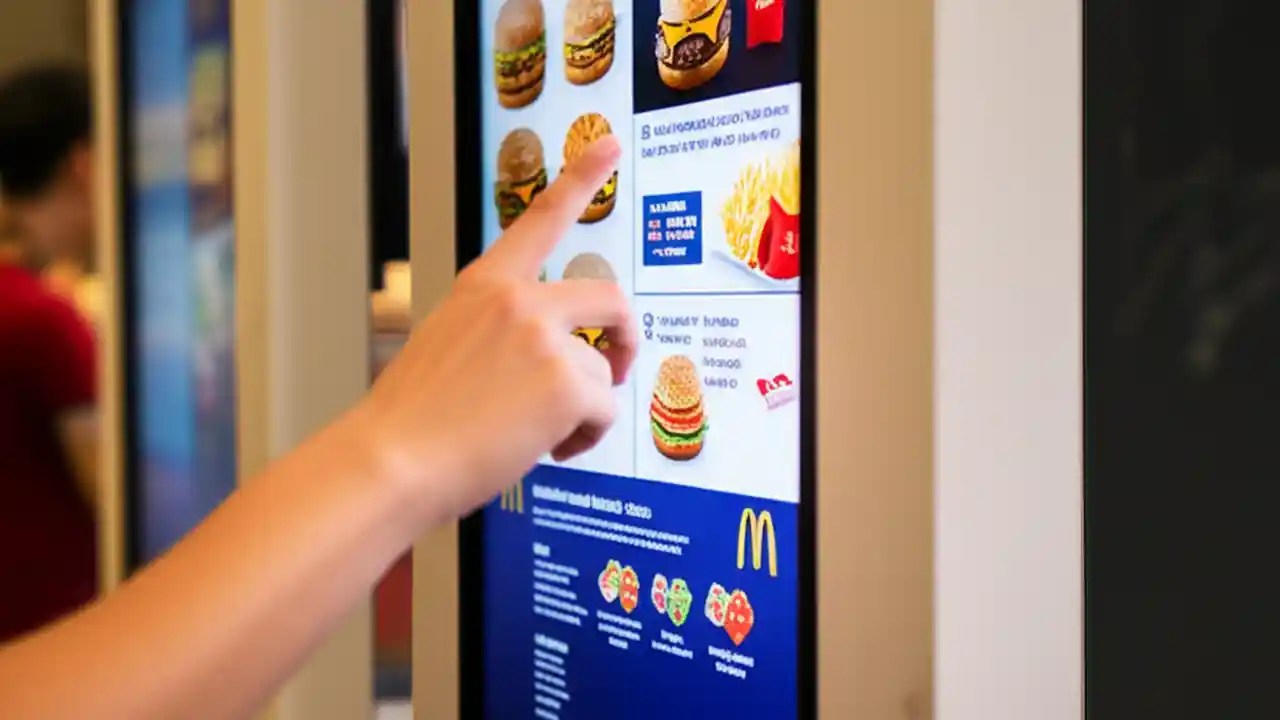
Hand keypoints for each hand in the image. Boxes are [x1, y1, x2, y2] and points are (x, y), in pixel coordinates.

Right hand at [354, 136, 633, 521]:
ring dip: (584, 410)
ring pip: (603, 372)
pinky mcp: (567, 383)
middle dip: (625, 336)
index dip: (582, 178)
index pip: (541, 219)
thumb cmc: (412, 419)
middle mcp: (520, 300)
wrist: (393, 461)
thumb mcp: (446, 345)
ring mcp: (545, 339)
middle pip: (610, 298)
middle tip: (618, 369)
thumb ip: (499, 334)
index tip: (610, 145)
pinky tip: (550, 450)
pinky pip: (605, 410)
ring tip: (539, 436)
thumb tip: (543, 362)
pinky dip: (586, 437)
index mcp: (485, 285)